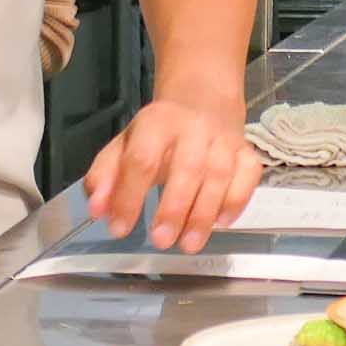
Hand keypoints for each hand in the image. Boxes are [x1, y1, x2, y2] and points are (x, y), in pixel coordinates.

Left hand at [85, 87, 262, 249]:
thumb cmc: (157, 134)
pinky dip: (237, 200)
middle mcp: (194, 128)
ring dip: (203, 214)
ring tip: (188, 244)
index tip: (119, 229)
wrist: (202, 101)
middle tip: (160, 241)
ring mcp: (224, 139)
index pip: (142, 160)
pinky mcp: (246, 151)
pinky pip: (248, 176)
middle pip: (186, 168)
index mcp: (157, 122)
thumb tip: (97, 211)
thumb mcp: (124, 145)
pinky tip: (222, 223)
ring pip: (219, 175)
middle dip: (173, 208)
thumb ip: (105, 176)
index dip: (129, 196)